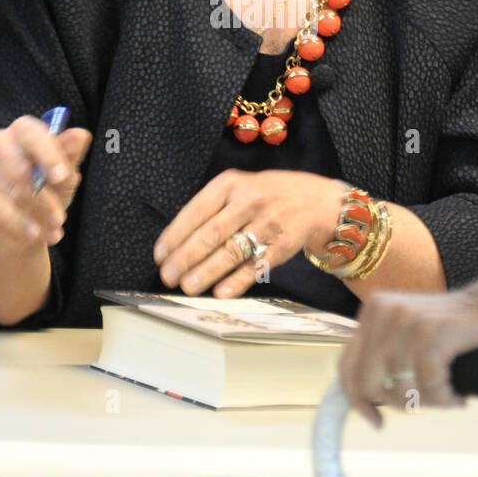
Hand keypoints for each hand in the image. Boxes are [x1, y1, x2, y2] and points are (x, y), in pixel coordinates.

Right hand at [0, 115, 92, 250]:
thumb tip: (79, 136)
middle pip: (18, 168)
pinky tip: (31, 234)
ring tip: (51, 230)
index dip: (47, 154)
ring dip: (34, 215)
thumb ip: (71, 156)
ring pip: (8, 192)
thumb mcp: (65, 176)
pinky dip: (15, 225)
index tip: (62, 177)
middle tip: (60, 218)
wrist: (24, 224)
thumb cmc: (47, 190)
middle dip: (44, 198)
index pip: (30, 133)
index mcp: (23, 131)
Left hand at [153, 168, 343, 298]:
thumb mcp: (240, 187)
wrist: (318, 201)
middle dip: (185, 257)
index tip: (159, 255)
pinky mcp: (283, 244)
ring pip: (231, 250)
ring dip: (206, 271)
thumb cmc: (269, 196)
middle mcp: (249, 201)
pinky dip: (237, 281)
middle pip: (211, 233)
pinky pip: (256, 265)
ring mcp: (268, 223)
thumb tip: (177, 242)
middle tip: (167, 276)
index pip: (196, 211)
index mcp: (231, 184)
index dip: (175, 235)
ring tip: (187, 286)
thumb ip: (212, 208)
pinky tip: (220, 292)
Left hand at [339, 280, 477, 427]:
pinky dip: (446, 398)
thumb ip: (385, 356)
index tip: (375, 421)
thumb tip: (365, 399)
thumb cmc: (459, 329)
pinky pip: (429, 385)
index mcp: (374, 311)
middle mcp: (384, 312)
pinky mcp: (434, 332)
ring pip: (401, 389)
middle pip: (368, 383)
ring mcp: (407, 321)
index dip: (357, 400)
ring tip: (450, 391)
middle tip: (428, 400)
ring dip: (430, 402)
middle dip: (399, 404)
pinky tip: (459, 394)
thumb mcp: (410, 334)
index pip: (347, 364)